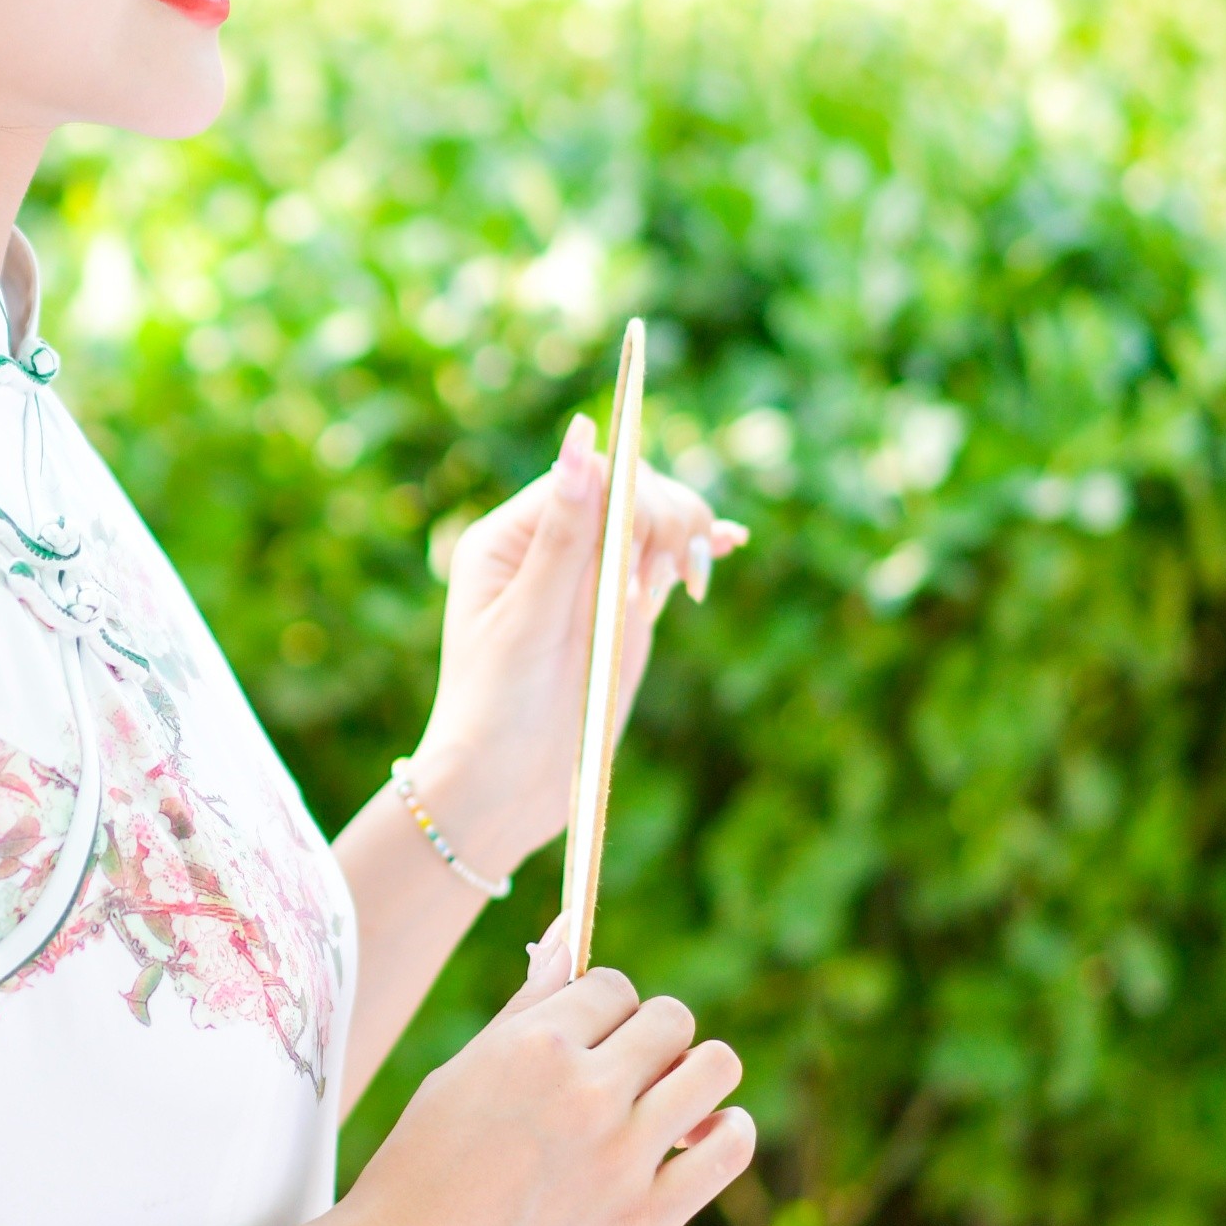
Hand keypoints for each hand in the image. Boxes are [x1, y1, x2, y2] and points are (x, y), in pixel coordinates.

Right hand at [316, 923, 753, 1225]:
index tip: (590, 1042)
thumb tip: (568, 935)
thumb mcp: (463, 1072)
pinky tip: (704, 1136)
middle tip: (628, 1078)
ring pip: (714, 1068)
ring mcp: (620, 1157)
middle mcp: (584, 1092)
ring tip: (672, 1103)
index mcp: (532, 1045)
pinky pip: (728, 1148)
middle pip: (671, 1020)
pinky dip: (730, 1130)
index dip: (606, 1011)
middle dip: (654, 1039)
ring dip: (700, 1074)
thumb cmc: (421, 1170)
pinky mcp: (646, 1222)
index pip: (614, 986)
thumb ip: (528, 1005)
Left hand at [410, 413, 745, 876]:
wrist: (503, 787)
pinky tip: (730, 544)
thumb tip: (581, 438)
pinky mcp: (621, 609)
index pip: (591, 478)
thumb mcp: (527, 621)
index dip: (634, 502)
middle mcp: (549, 546)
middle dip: (665, 524)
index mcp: (510, 536)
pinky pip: (663, 561)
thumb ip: (562, 535)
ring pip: (655, 521)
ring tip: (681, 590)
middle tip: (658, 590)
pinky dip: (699, 550)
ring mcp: (589, 575)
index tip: (640, 567)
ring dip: (685, 538)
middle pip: (631, 491)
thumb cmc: (495, 709)